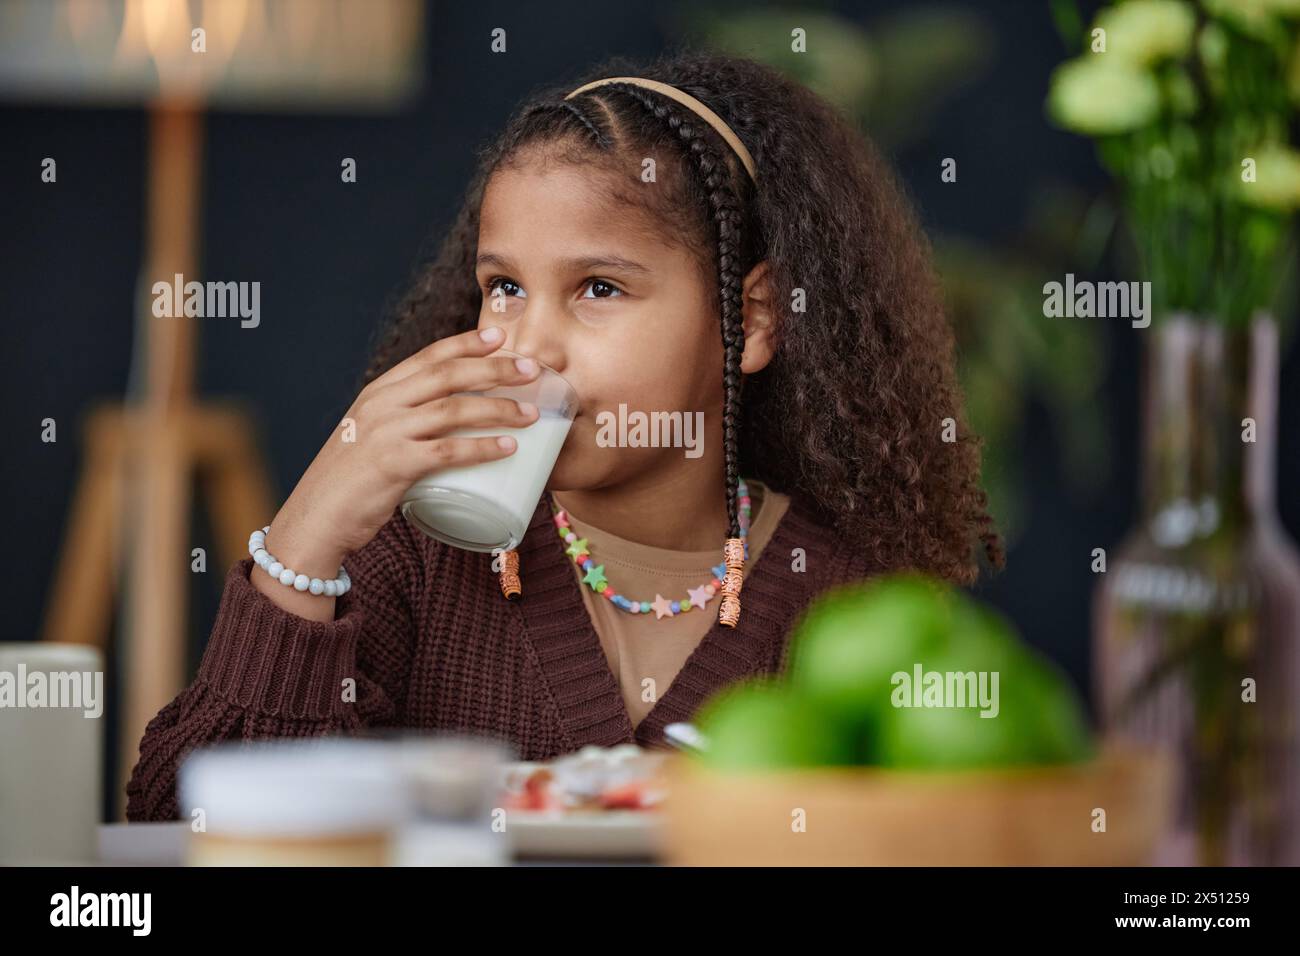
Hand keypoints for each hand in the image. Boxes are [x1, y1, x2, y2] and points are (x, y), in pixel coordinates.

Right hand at [252, 326, 539, 618]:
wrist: (314, 520)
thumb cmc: (351, 483)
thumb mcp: (373, 437)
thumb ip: (405, 424)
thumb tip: (455, 425)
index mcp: (378, 392)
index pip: (429, 356)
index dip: (467, 344)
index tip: (501, 336)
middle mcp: (382, 404)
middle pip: (448, 375)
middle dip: (496, 369)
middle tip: (533, 370)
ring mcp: (386, 433)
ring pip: (454, 409)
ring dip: (499, 409)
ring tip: (532, 414)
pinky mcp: (393, 465)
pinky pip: (448, 451)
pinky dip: (482, 448)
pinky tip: (508, 448)